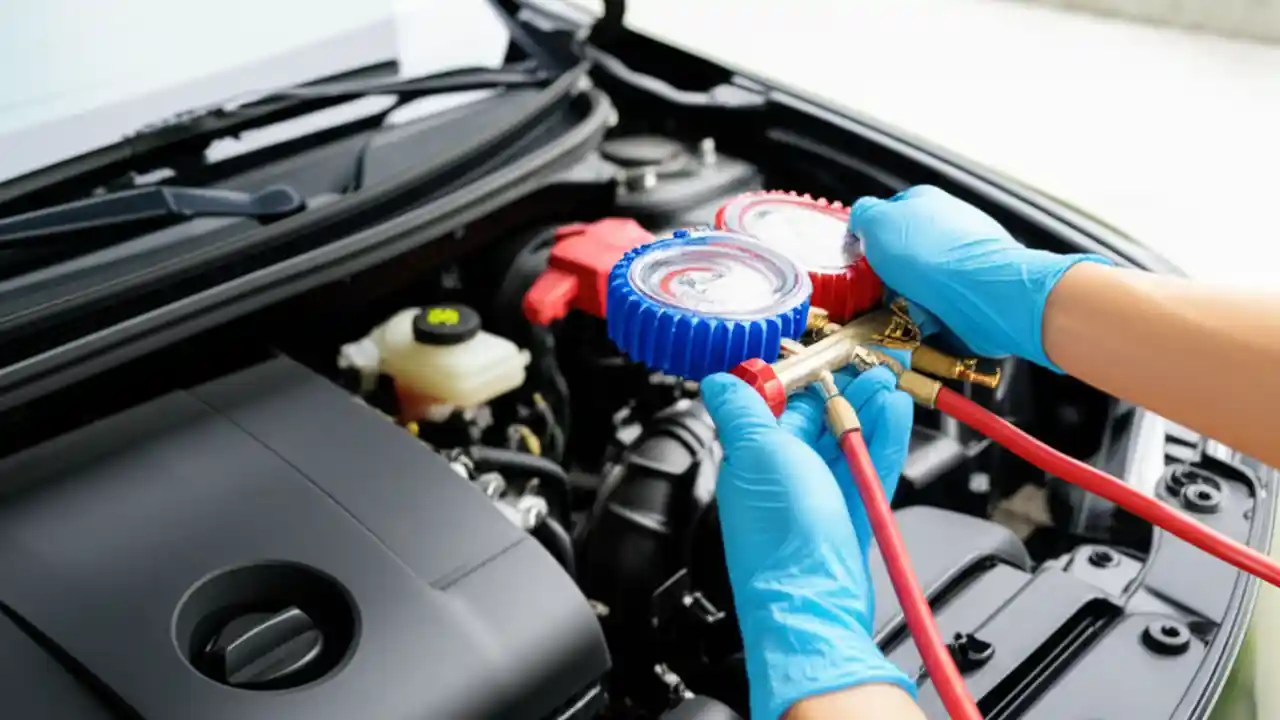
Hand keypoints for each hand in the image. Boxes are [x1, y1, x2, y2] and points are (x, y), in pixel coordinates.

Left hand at [700, 367, 914, 719]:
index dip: (803, 380)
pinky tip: (894, 418)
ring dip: (867, 412)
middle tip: (871, 368)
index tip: (828, 358)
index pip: (775, 408)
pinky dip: (882, 443)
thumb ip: (741, 412)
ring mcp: (817, 501)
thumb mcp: (758, 453)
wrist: (816, 608)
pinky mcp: (848, 520)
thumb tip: (716, 380)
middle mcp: (783, 479)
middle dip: (844, 393)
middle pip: (815, 424)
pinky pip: (867, 471)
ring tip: (888, 384)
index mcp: (752, 461)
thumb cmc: (782, 540)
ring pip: (845, 444)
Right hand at [849, 185, 1110, 369]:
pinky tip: (927, 320)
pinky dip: (928, 317)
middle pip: (902, 252)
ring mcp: (964, 259)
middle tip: (879, 286)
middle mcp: (948, 225)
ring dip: (905, 299)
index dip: (869, 235)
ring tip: (904, 307)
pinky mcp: (973, 291)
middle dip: (888, 273)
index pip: (887, 213)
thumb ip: (862, 216)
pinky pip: (937, 307)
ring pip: (917, 283)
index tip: (859, 255)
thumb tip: (859, 222)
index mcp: (924, 200)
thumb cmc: (933, 256)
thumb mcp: (877, 223)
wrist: (987, 294)